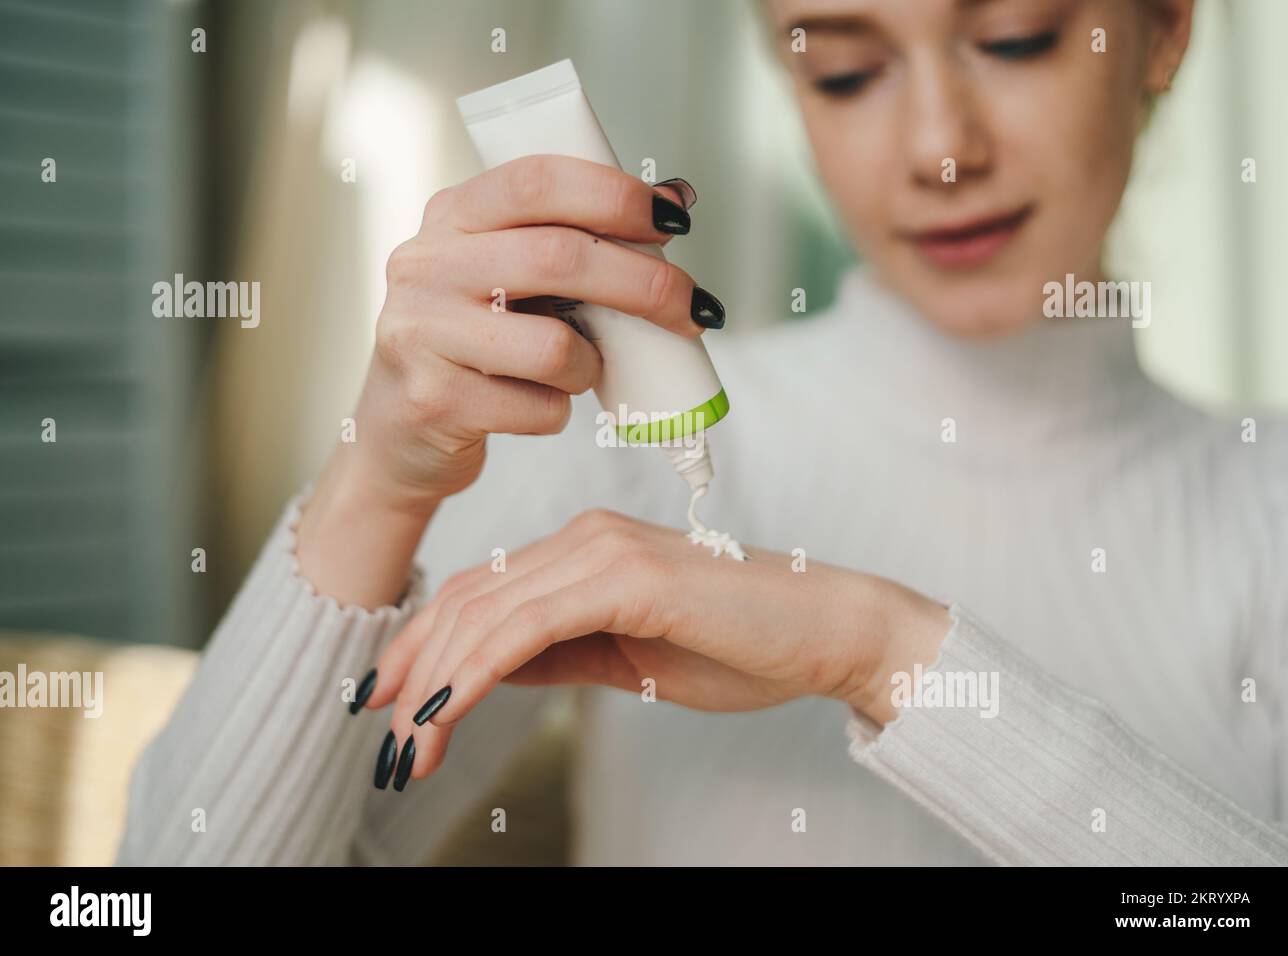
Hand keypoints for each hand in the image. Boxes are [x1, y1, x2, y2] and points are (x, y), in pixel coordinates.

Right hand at [296, 159, 707, 606]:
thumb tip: (679, 193)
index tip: (676, 218)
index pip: (539, 181)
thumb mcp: (508, 274)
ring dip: (593, 364)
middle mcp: (426, 264)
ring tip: (583, 370)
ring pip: (553, 346)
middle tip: (690, 308)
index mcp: (452, 215)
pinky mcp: (434, 401)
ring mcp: (422, 334)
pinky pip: (538, 409)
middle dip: (644, 284)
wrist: (399, 433)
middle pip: (560, 258)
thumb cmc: (475, 342)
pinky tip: (538, 405)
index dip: (617, 195)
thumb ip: (579, 234)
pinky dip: (559, 412)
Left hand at [365, 510, 950, 783]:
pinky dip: (478, 669)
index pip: (481, 593)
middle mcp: (586, 538)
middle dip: (414, 671)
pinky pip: (530, 625)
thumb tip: (496, 670)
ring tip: (409, 744)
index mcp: (585, 551)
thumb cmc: (741, 644)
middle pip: (468, 599)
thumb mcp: (630, 655)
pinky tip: (449, 710)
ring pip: (487, 613)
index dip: (424, 647)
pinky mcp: (628, 577)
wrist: (826, 632)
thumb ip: (562, 651)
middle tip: (384, 737)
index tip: (389, 701)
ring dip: (437, 683)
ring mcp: (605, 551)